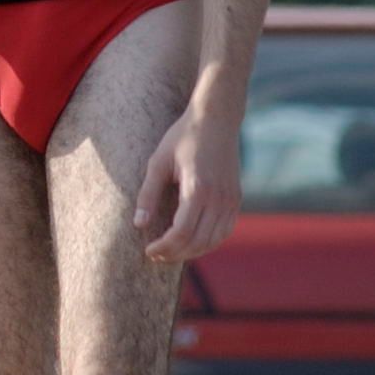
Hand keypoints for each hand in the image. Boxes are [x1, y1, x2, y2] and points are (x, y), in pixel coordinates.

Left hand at [130, 99, 239, 265]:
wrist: (217, 119)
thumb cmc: (183, 137)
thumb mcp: (158, 162)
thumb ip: (148, 195)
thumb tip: (139, 224)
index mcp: (198, 188)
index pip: (181, 232)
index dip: (164, 247)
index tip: (148, 250)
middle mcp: (218, 198)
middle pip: (198, 242)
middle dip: (175, 254)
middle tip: (155, 255)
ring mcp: (230, 200)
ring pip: (213, 241)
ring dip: (192, 252)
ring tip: (171, 252)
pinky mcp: (236, 199)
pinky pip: (225, 231)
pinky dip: (209, 243)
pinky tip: (192, 242)